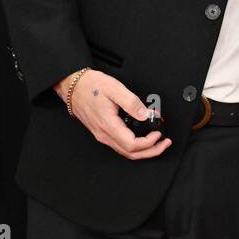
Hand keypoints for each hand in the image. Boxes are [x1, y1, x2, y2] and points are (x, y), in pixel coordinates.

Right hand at [53, 69, 171, 160]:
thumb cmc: (91, 86)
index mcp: (108, 125)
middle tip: (164, 144)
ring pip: (125, 151)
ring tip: (157, 142)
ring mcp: (102, 135)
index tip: (159, 134)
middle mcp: (104, 134)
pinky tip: (142, 138)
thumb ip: (132, 103)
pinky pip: (120, 145)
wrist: (73, 86)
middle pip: (130, 153)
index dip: (148, 143)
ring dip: (143, 150)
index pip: (132, 145)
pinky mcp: (102, 132)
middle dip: (151, 151)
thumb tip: (145, 115)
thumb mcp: (115, 88)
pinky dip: (134, 145)